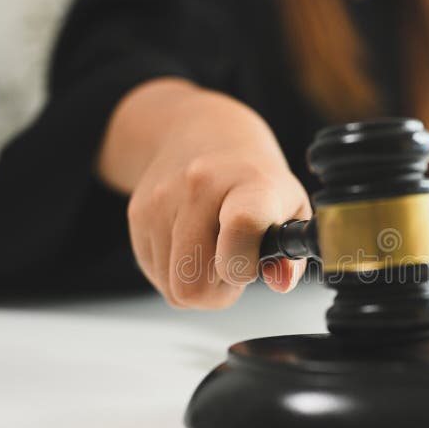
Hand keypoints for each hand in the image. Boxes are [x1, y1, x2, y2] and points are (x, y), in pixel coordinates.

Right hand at [109, 82, 310, 308]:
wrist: (206, 135)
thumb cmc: (257, 183)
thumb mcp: (291, 209)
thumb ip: (290, 255)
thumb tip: (280, 282)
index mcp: (250, 185)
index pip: (242, 226)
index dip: (242, 263)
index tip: (252, 264)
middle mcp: (200, 186)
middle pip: (194, 286)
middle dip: (218, 292)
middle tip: (234, 265)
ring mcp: (162, 201)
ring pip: (173, 289)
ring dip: (197, 283)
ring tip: (213, 250)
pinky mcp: (137, 214)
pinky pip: (155, 276)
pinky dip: (176, 272)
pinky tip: (192, 243)